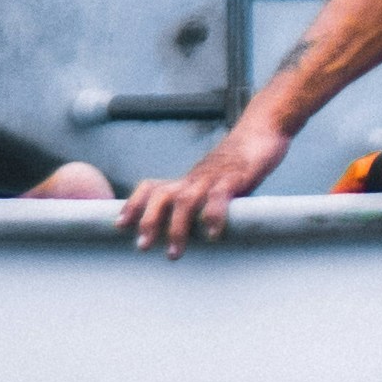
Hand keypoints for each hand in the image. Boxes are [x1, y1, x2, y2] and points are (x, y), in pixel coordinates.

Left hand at [122, 96, 295, 251]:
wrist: (262, 128)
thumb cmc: (239, 162)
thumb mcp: (214, 181)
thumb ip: (202, 201)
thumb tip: (194, 230)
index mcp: (187, 179)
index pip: (151, 187)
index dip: (133, 205)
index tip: (119, 225)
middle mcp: (195, 178)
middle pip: (161, 195)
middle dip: (148, 221)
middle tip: (142, 246)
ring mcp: (214, 177)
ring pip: (186, 200)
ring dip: (177, 227)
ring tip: (174, 253)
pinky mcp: (236, 177)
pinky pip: (220, 196)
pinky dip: (213, 215)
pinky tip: (211, 234)